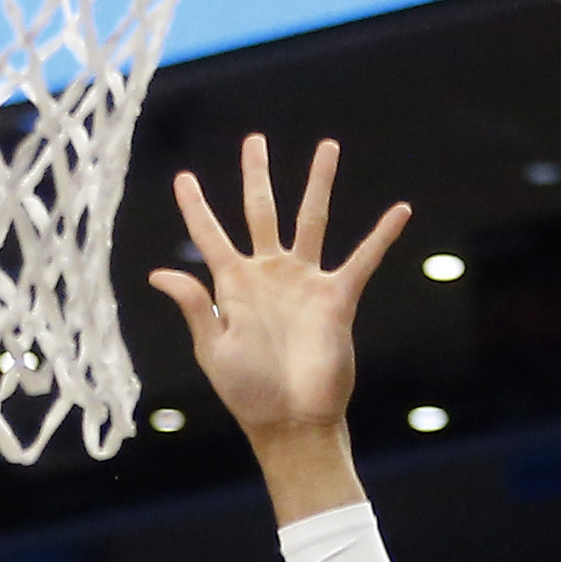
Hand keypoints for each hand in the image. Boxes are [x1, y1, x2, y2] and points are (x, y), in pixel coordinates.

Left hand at [150, 134, 407, 446]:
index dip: (195, 207)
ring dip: (319, 183)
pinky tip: (400, 210)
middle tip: (254, 140)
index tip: (182, 177)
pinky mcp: (338, 298)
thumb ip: (195, 307)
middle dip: (256, 175)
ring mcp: (304, 283)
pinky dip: (381, 236)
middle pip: (261, 210)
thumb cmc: (248, 394)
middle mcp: (269, 275)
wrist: (293, 422)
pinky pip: (363, 259)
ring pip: (313, 219)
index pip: (210, 235)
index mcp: (234, 286)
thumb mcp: (214, 350)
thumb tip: (160, 273)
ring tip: (327, 147)